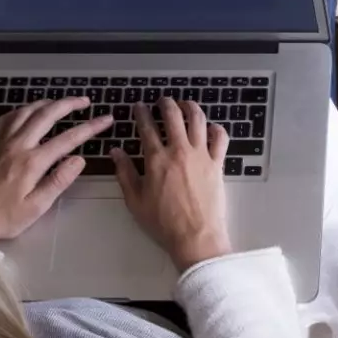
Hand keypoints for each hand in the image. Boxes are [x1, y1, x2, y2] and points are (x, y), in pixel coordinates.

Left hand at [0, 97, 112, 242]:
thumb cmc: (3, 218)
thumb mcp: (37, 207)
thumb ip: (59, 181)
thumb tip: (79, 160)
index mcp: (32, 162)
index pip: (68, 138)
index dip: (90, 127)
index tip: (105, 119)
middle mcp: (17, 145)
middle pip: (47, 115)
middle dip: (69, 104)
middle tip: (85, 101)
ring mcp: (2, 142)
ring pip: (26, 111)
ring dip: (46, 103)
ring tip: (61, 102)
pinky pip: (8, 118)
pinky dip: (23, 110)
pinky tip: (28, 112)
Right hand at [112, 97, 233, 270]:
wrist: (196, 237)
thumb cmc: (163, 222)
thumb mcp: (135, 200)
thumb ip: (124, 173)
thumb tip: (116, 152)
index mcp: (156, 159)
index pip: (147, 127)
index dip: (141, 113)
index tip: (139, 106)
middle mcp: (179, 151)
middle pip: (173, 116)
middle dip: (166, 104)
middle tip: (162, 100)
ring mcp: (201, 156)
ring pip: (198, 121)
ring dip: (190, 108)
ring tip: (185, 104)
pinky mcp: (217, 165)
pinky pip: (220, 139)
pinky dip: (216, 128)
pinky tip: (211, 126)